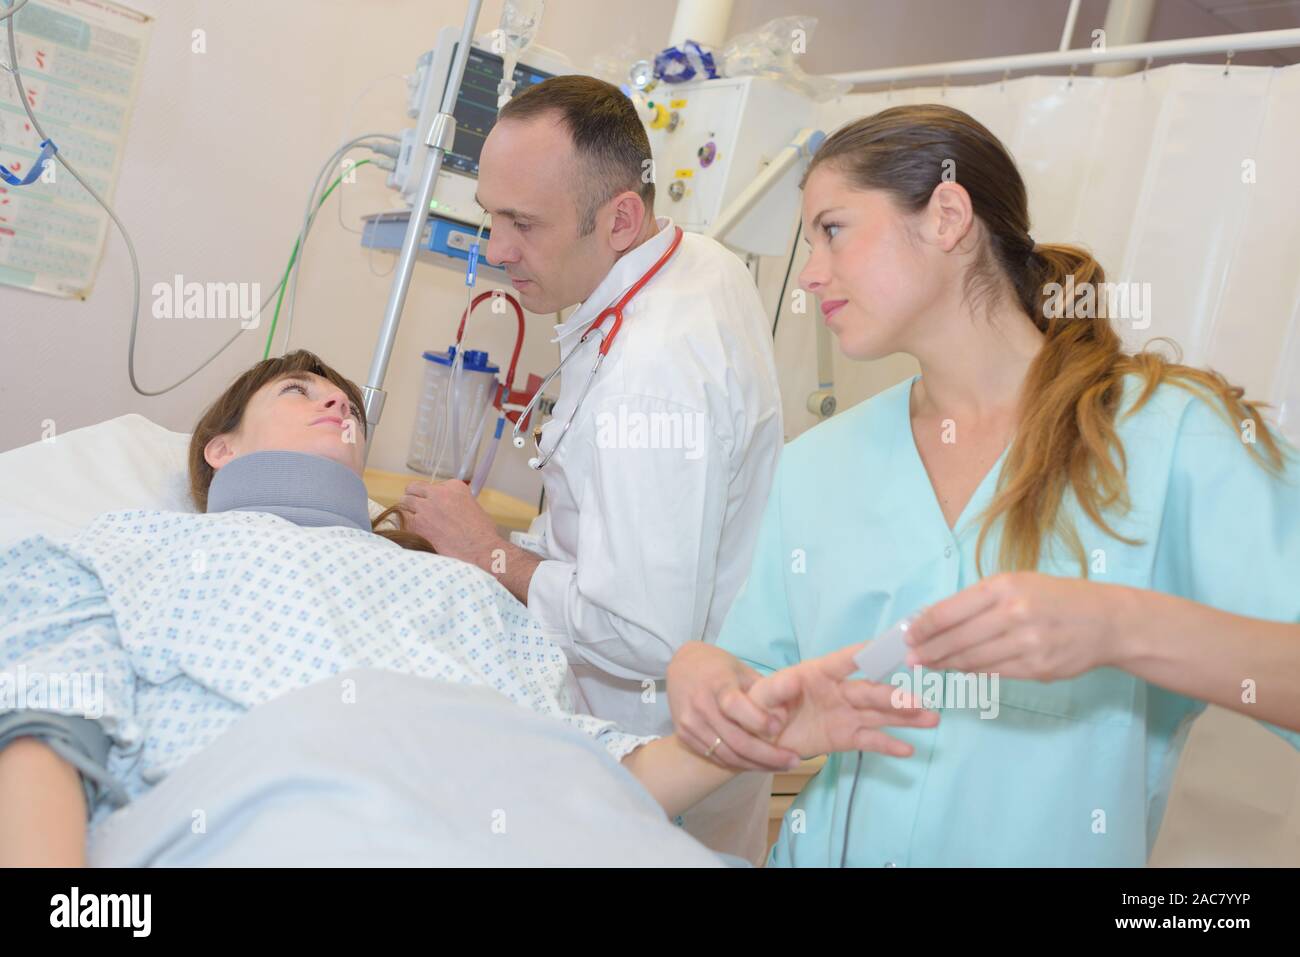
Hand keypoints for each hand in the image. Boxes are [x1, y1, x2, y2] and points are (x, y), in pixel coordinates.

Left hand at [399, 479, 502, 564]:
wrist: (479, 549)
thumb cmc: (482, 532)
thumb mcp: (473, 506)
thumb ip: (456, 501)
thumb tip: (447, 508)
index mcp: (454, 486)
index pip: (432, 485)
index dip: (432, 496)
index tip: (435, 506)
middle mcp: (437, 493)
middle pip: (414, 488)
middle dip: (415, 497)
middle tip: (418, 509)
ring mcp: (426, 508)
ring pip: (404, 502)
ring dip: (408, 510)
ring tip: (414, 521)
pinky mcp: (417, 524)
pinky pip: (402, 519)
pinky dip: (406, 524)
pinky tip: (413, 531)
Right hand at [667, 642, 801, 770]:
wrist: (681, 666)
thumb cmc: (719, 667)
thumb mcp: (742, 669)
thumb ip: (763, 691)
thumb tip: (787, 716)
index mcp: (716, 684)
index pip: (734, 705)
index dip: (757, 720)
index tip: (779, 729)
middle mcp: (700, 706)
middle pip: (735, 740)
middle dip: (768, 756)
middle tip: (794, 761)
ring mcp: (690, 724)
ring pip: (728, 755)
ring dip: (757, 765)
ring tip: (782, 766)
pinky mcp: (684, 737)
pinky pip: (716, 757)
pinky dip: (739, 764)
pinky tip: (759, 764)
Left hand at [747, 643, 938, 762]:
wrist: (758, 736)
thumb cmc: (758, 707)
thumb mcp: (760, 698)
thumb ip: (776, 689)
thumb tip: (791, 678)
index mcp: (817, 673)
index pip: (845, 661)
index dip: (867, 654)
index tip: (892, 646)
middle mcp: (837, 691)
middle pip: (870, 691)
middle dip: (895, 696)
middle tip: (920, 700)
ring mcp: (844, 714)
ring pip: (879, 715)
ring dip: (904, 716)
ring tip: (931, 718)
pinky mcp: (845, 737)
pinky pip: (870, 740)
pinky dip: (888, 745)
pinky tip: (908, 749)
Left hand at [905, 572, 1125, 680]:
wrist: (1106, 621)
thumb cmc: (1055, 598)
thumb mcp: (1017, 584)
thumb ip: (979, 600)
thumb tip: (935, 619)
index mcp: (1003, 587)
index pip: (948, 612)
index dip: (923, 627)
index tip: (908, 635)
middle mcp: (1013, 614)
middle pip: (956, 639)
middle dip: (929, 651)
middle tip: (912, 658)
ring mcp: (1026, 644)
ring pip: (972, 660)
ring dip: (946, 665)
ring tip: (930, 665)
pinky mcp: (1036, 668)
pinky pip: (993, 673)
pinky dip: (972, 673)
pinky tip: (960, 670)